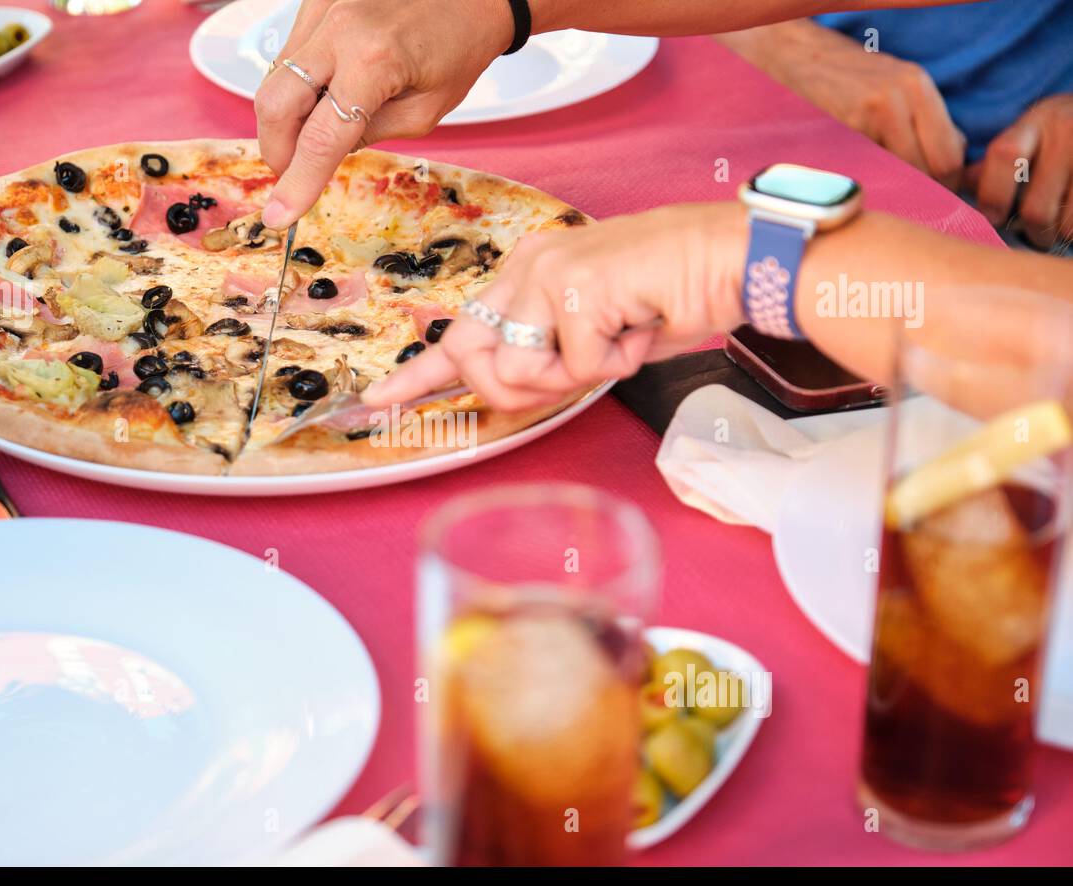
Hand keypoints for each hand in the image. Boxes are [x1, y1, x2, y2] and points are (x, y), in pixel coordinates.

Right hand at [254, 0, 512, 227]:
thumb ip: (369, 134)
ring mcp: (323, 8)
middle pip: (275, 103)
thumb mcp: (424, 113)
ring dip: (287, 116)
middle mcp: (338, 29)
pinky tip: (328, 91)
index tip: (278, 216)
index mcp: (373, 62)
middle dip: (276, 149)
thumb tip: (321, 153)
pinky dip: (298, 84)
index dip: (296, 183)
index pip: (319, 139)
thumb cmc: (459, 50)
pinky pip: (290, 54)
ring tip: (322, 125)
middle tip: (294, 172)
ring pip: (276, 78)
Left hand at [363, 205, 748, 411]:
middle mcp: (530, 266)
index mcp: (530, 272)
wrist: (732, 257)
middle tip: (572, 375)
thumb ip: (551, 357)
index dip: (419, 374)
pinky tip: (643, 327)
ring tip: (622, 339)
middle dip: (514, 390)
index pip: (462, 329)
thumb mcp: (599, 333)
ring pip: (521, 369)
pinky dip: (618, 362)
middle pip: (476, 360)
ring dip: (576, 376)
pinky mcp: (578, 287)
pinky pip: (579, 364)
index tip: (380, 401)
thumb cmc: (674, 294)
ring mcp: (550, 272)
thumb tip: (515, 388)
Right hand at [718, 20, 964, 187]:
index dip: (945, 184)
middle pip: (932, 169)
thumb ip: (923, 119)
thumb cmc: (839, 78)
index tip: (933, 197)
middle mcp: (898, 95)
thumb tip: (952, 162)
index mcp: (916, 84)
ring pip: (900, 176)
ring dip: (893, 190)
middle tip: (908, 202)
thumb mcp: (891, 85)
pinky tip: (851, 176)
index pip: (950, 155)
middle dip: (924, 193)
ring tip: (878, 188)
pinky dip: (864, 182)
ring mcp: (868, 112)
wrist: (789, 57)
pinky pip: (866, 173)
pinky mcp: (839, 128)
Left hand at [965, 94, 1072, 249]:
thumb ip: (992, 165)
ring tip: (1052, 229)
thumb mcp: (1028, 134)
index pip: (1004, 155)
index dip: (992, 195)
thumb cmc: (1059, 134)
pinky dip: (1072, 233)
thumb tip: (941, 194)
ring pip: (1064, 224)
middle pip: (1035, 209)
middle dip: (1027, 232)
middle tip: (1028, 233)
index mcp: (1035, 123)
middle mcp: (1067, 133)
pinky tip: (1069, 224)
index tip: (990, 217)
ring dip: (1055, 236)